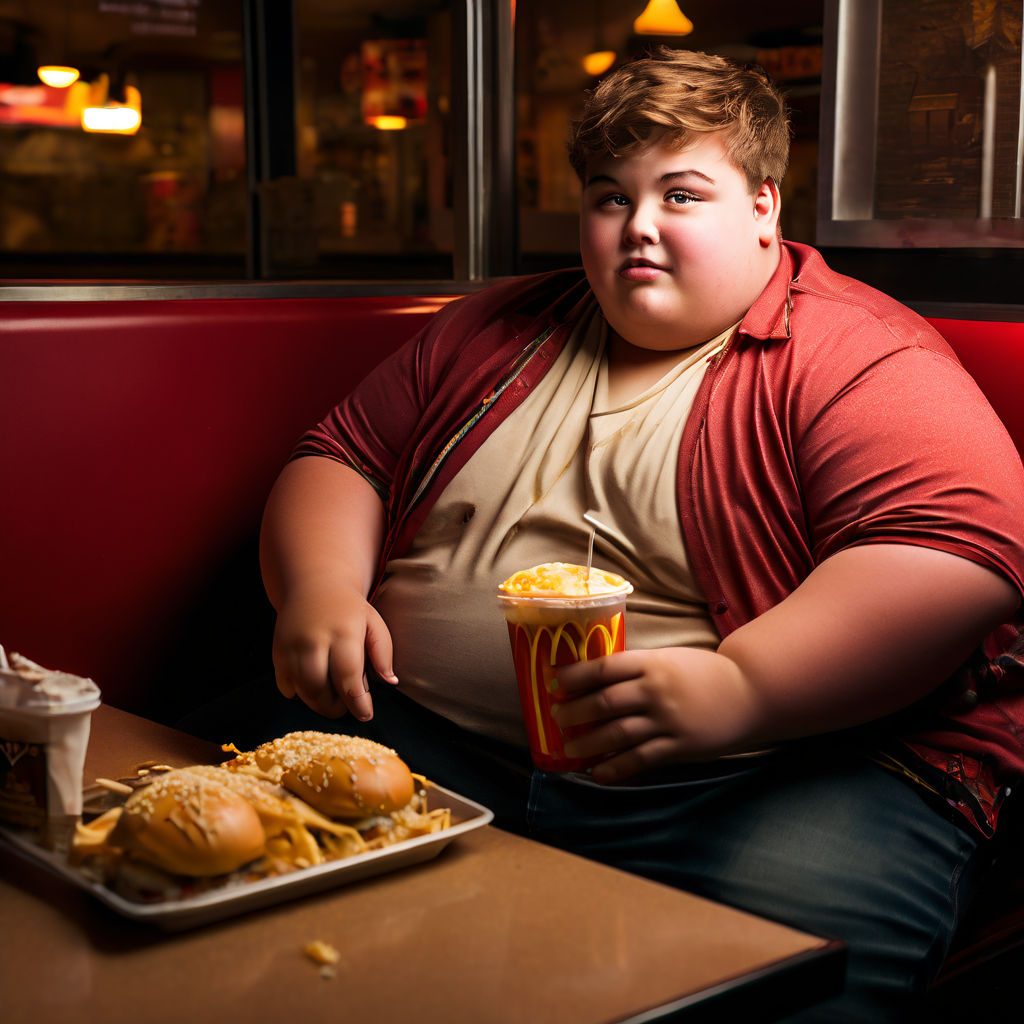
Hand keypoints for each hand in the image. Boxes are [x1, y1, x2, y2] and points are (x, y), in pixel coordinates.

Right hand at [271, 576, 396, 719]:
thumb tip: (391, 682)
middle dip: (335, 707)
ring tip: (332, 695)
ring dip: (318, 703)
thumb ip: (383, 652)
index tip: (366, 715)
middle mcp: (313, 640)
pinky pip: (286, 687)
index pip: (348, 678)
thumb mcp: (373, 623)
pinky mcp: (277, 652)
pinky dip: (299, 693)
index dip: (357, 703)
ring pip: (301, 691)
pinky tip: (313, 682)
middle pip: (319, 690)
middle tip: (346, 703)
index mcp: (343, 633)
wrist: (314, 584)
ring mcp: (291, 647)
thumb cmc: (349, 609)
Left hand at [551, 647, 756, 783]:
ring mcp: (668, 720)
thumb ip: (637, 668)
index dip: (575, 676)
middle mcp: (657, 690)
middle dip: (574, 712)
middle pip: (605, 702)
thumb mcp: (669, 659)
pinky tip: (598, 773)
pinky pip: (640, 759)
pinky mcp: (679, 746)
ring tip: (569, 749)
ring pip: (617, 734)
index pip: (605, 668)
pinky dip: (616, 768)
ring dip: (588, 743)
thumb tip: (594, 679)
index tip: (554, 683)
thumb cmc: (702, 674)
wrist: (749, 693)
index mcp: (652, 663)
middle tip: (556, 718)